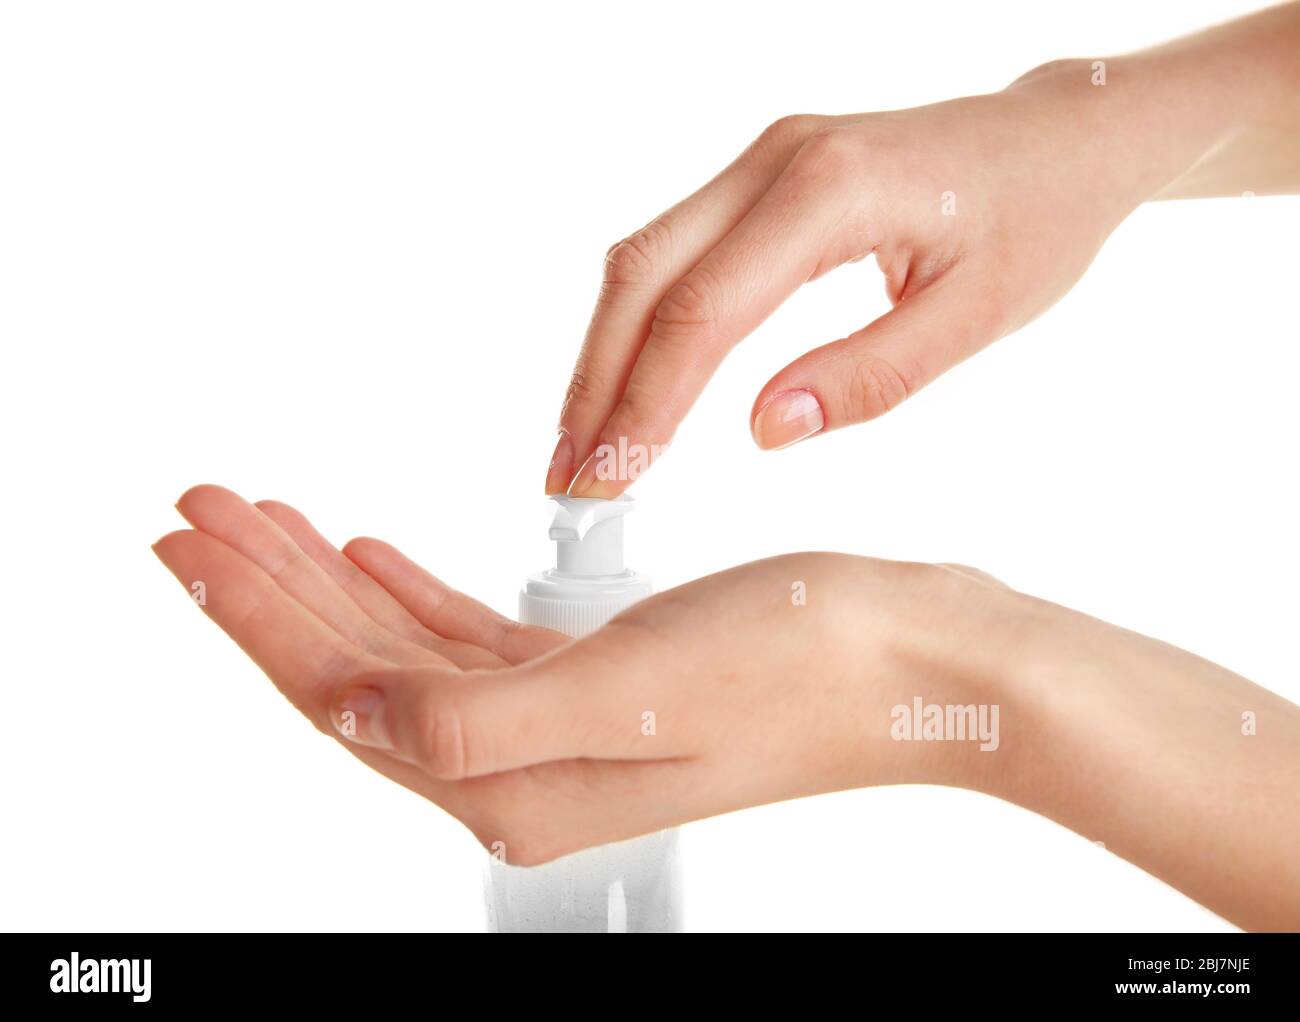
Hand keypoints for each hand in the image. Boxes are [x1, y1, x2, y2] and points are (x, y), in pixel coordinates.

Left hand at [153, 485, 1024, 863]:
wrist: (917, 661)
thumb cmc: (804, 670)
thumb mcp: (632, 693)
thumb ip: (477, 720)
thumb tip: (354, 709)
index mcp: (515, 786)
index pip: (342, 694)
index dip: (255, 616)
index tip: (191, 543)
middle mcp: (524, 767)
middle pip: (354, 669)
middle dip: (269, 587)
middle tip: (201, 512)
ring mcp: (557, 722)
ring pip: (398, 647)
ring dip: (325, 579)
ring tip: (265, 517)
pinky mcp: (592, 678)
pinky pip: (463, 636)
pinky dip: (405, 587)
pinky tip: (371, 552)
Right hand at [550, 69, 1140, 496]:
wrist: (1060, 141)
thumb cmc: (1036, 221)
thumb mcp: (974, 317)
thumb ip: (867, 378)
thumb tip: (762, 432)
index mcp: (830, 190)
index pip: (702, 311)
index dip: (646, 404)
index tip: (611, 479)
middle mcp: (776, 160)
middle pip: (643, 277)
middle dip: (597, 385)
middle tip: (570, 478)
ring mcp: (761, 161)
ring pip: (644, 260)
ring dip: (603, 355)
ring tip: (584, 445)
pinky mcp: (760, 179)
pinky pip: (673, 250)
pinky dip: (638, 324)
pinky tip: (629, 383)